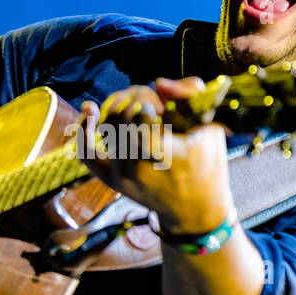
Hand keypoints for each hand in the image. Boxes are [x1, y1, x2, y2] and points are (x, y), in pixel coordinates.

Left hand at [78, 77, 233, 234]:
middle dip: (136, 100)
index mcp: (162, 150)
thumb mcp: (211, 128)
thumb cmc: (207, 165)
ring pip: (107, 125)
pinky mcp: (112, 180)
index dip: (150, 100)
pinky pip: (86, 153)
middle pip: (121, 112)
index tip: (164, 108)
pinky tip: (90, 110)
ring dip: (120, 109)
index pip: (140, 106)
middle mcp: (137, 164)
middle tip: (155, 107)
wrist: (195, 212)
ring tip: (138, 110)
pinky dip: (84, 131)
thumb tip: (159, 83)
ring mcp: (121, 173)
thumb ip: (190, 97)